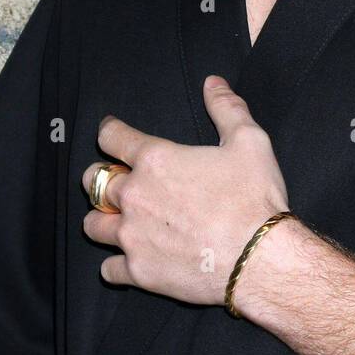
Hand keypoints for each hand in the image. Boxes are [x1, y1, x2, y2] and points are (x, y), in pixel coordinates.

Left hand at [81, 76, 289, 304]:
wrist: (261, 258)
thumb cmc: (255, 197)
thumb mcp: (249, 141)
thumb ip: (226, 107)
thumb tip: (212, 82)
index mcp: (156, 159)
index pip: (111, 137)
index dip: (109, 131)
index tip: (111, 132)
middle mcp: (135, 196)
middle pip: (93, 181)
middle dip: (101, 177)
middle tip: (117, 180)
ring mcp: (133, 236)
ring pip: (93, 225)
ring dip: (103, 219)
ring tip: (118, 220)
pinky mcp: (139, 272)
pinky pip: (109, 269)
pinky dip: (116, 263)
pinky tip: (132, 258)